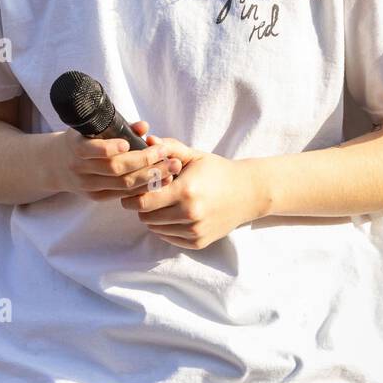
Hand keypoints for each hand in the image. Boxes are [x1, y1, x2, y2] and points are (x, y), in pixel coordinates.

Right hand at [49, 119, 183, 200]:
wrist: (56, 164)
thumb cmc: (80, 139)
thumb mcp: (90, 128)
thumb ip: (117, 126)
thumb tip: (144, 126)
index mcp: (75, 146)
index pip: (91, 150)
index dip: (109, 148)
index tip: (127, 143)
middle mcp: (79, 168)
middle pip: (114, 169)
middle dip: (143, 161)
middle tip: (164, 153)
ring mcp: (88, 186)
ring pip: (123, 185)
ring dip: (150, 176)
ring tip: (170, 168)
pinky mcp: (96, 197)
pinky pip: (123, 195)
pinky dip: (144, 187)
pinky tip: (161, 180)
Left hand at [120, 134, 267, 248]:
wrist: (248, 193)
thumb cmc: (218, 171)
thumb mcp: (194, 156)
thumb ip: (170, 147)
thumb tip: (148, 140)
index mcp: (186, 191)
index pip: (144, 201)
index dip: (134, 195)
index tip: (133, 188)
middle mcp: (190, 214)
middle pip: (146, 217)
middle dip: (141, 206)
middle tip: (146, 195)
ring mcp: (194, 231)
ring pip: (156, 229)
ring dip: (152, 217)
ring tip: (160, 203)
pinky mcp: (198, 242)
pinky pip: (169, 238)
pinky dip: (164, 228)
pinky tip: (171, 214)